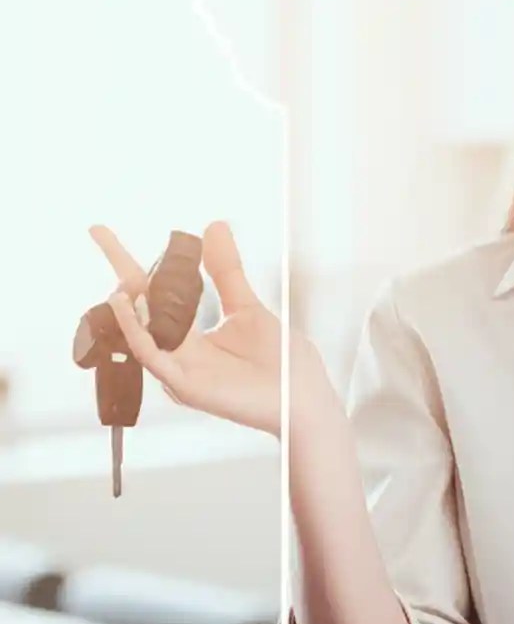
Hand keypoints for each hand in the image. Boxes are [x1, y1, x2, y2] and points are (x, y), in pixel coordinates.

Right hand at [90, 221, 332, 437]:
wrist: (303, 399)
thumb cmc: (281, 361)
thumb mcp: (247, 306)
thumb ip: (226, 271)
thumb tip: (213, 225)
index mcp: (188, 335)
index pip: (151, 292)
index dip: (126, 261)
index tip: (100, 231)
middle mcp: (176, 353)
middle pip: (138, 308)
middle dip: (120, 273)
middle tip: (101, 236)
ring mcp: (178, 371)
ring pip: (140, 333)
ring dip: (128, 304)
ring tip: (121, 276)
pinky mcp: (185, 386)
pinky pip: (154, 355)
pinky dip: (139, 330)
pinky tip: (133, 305)